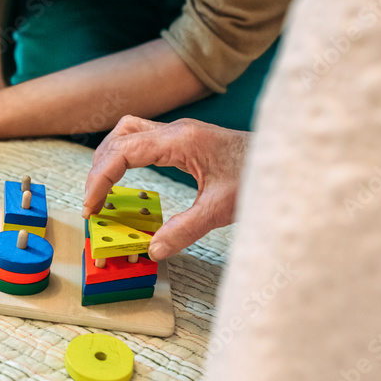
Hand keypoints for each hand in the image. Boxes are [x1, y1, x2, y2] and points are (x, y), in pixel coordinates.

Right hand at [82, 116, 249, 260]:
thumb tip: (152, 249)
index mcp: (181, 140)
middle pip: (119, 138)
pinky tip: (126, 177)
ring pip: (127, 132)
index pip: (123, 152)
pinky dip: (124, 156)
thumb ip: (185, 229)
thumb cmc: (260, 175)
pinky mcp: (185, 139)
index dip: (100, 179)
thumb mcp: (221, 209)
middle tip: (93, 203)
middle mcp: (176, 130)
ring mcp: (180, 132)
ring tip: (102, 189)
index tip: (91, 206)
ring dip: (109, 158)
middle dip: (98, 170)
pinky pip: (141, 139)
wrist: (289, 159)